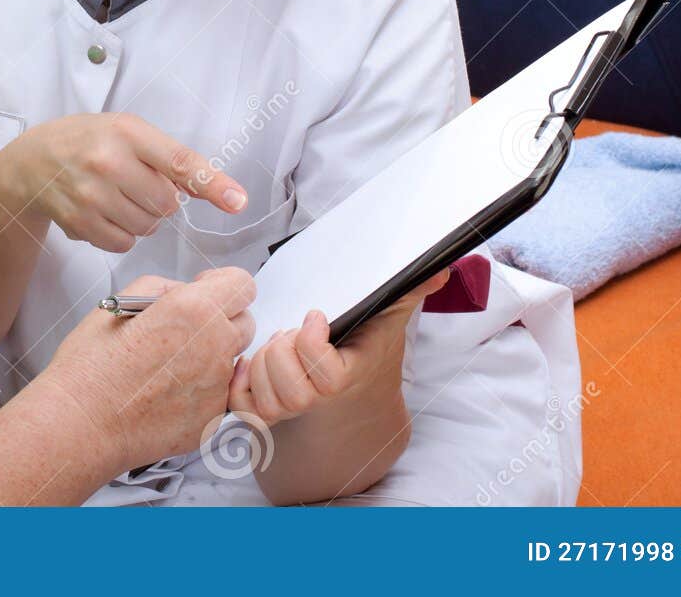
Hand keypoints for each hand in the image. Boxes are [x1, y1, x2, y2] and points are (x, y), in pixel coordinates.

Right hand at [0, 113, 247, 252]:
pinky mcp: (79, 221)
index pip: (180, 161)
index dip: (213, 183)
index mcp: (128, 132)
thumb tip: (213, 192)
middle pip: (167, 204)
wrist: (32, 161)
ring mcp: (92, 195)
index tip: (238, 201)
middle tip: (136, 183)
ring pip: (147, 227)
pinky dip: (121, 233)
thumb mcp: (128, 132)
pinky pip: (124, 243)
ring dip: (141, 218)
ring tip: (117, 196)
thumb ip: (169, 158)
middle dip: (160, 199)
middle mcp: (109, 162)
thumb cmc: (89, 141)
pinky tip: (102, 212)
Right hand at [42, 268, 255, 472]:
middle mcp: (214, 347)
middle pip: (245, 322)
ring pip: (233, 361)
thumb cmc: (91, 368)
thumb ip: (164, 288)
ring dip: (213, 357)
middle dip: (222, 320)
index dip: (225, 285)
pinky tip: (167, 394)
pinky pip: (219, 396)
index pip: (242, 285)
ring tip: (170, 367)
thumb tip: (185, 292)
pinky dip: (202, 392)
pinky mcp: (212, 420)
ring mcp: (217, 387)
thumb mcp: (120, 303)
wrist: (81, 424)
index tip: (209, 292)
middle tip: (187, 330)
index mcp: (193, 311)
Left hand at [228, 269, 448, 425]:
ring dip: (262, 362)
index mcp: (348, 378)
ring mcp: (292, 410)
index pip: (324, 375)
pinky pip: (243, 407)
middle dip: (283, 350)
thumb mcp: (389, 318)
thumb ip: (410, 291)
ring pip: (264, 395)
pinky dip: (240, 383)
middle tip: (293, 331)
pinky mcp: (267, 411)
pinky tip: (251, 360)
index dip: (311, 342)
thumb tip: (440, 268)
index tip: (315, 315)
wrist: (356, 394)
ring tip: (279, 343)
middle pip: (289, 387)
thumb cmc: (367, 349)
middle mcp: (319, 401)